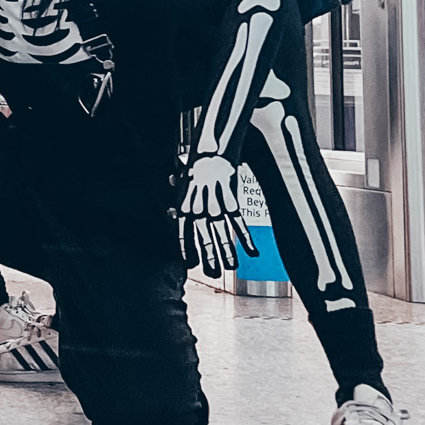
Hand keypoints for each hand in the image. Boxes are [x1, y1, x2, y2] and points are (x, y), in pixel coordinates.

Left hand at [177, 153, 256, 276]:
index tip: (192, 265)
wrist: (211, 151)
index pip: (184, 235)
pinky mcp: (231, 198)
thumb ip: (182, 206)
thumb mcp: (183, 191)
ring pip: (222, 233)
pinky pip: (239, 222)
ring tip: (232, 267)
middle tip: (213, 273)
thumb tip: (171, 216)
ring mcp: (215, 203)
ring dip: (228, 252)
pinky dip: (246, 238)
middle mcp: (198, 207)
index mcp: (184, 206)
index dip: (188, 252)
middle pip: (204, 238)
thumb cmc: (196, 171)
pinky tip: (252, 251)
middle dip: (209, 258)